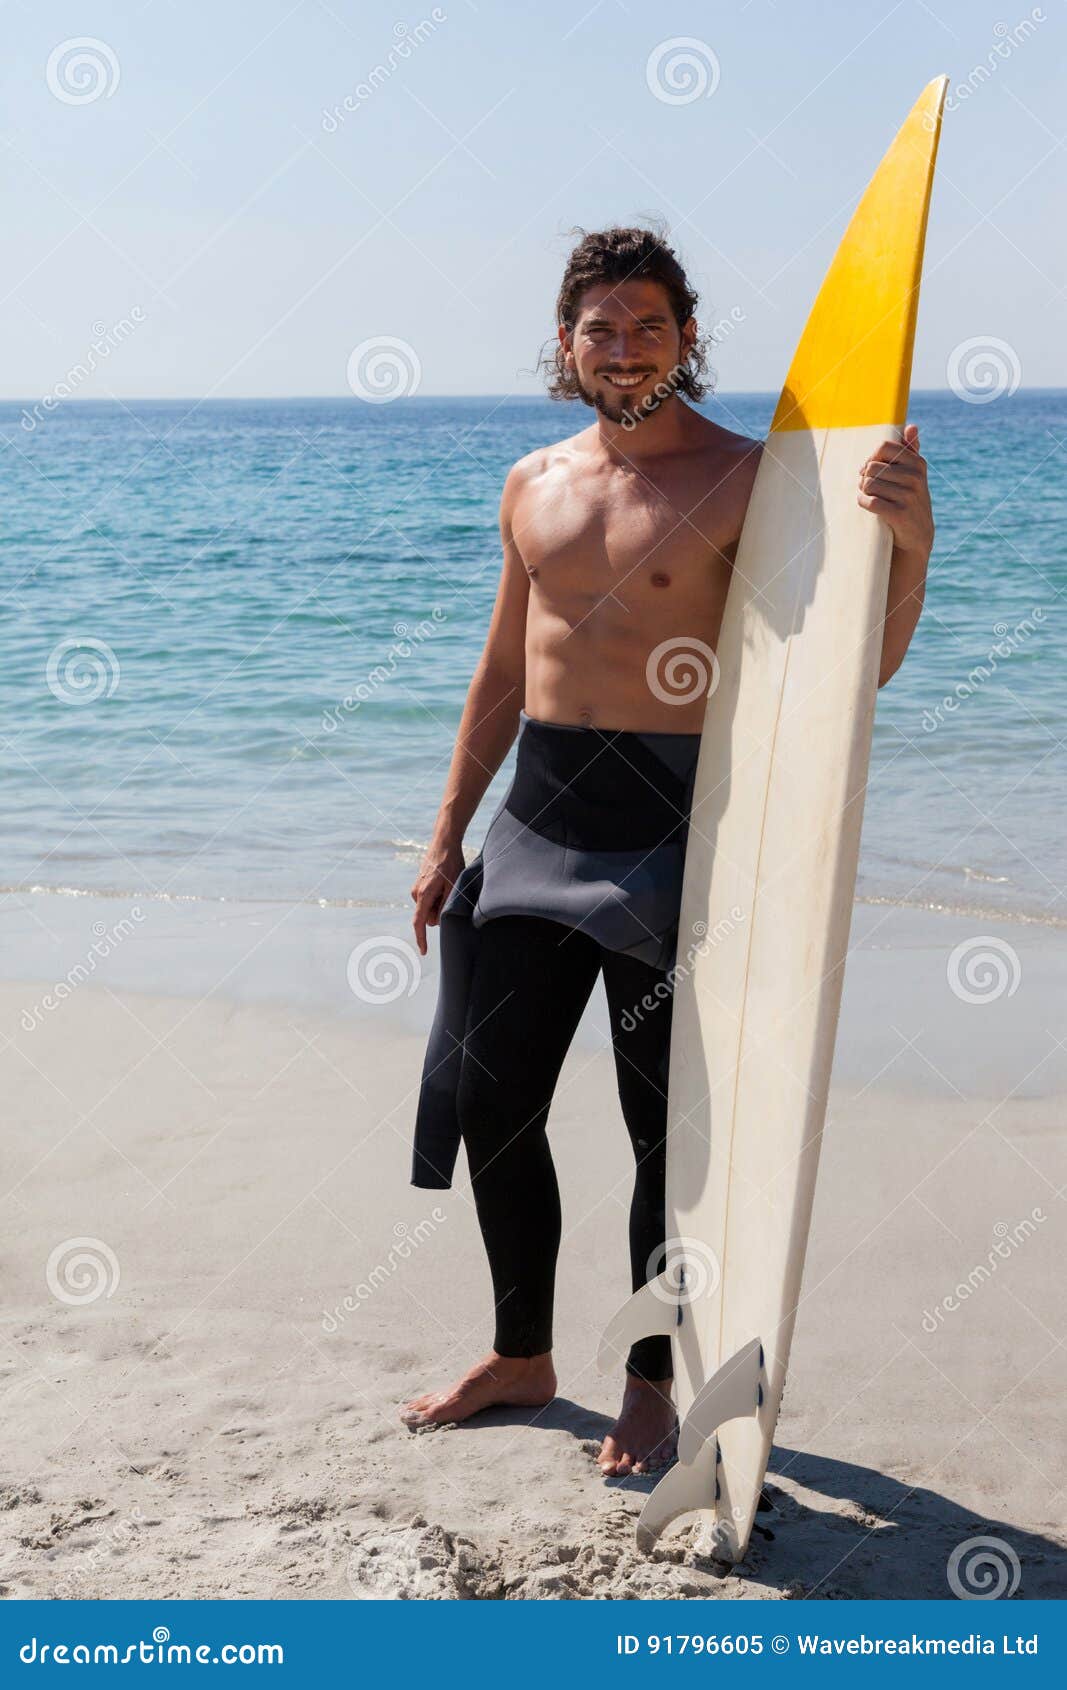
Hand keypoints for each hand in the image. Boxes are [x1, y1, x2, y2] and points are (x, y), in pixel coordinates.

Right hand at [411, 838, 465, 955]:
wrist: (444, 842)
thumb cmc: (450, 863)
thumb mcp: (453, 885)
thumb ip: (445, 905)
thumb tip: (437, 922)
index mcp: (423, 895)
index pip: (419, 922)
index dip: (422, 938)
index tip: (424, 951)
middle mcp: (416, 893)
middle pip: (428, 916)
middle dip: (439, 912)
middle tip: (451, 893)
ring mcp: (416, 888)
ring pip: (429, 907)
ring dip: (439, 902)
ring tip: (448, 884)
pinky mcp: (419, 884)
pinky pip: (429, 899)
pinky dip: (437, 896)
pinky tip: (444, 881)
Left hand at [857, 423, 933, 561]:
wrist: (917, 535)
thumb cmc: (909, 499)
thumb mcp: (913, 474)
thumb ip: (911, 450)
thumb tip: (912, 426)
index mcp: (917, 463)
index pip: (883, 448)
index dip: (871, 458)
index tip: (870, 470)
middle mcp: (915, 477)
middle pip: (872, 467)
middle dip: (865, 477)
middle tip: (868, 487)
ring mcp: (909, 496)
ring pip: (869, 484)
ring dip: (863, 491)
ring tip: (870, 496)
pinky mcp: (900, 514)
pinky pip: (870, 501)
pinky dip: (863, 502)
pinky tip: (867, 504)